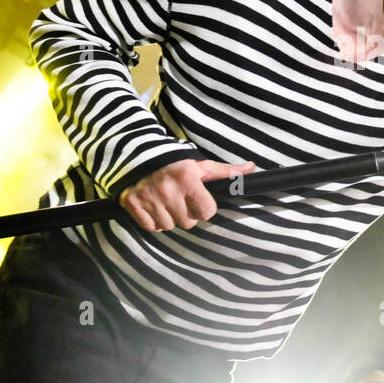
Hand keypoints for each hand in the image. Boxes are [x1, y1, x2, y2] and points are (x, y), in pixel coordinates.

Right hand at [118, 158, 255, 232]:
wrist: (138, 155)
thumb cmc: (176, 164)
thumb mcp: (201, 166)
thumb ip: (225, 171)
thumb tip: (251, 167)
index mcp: (187, 178)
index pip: (207, 212)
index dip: (205, 209)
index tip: (198, 200)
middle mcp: (168, 190)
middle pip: (188, 223)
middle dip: (186, 214)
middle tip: (180, 201)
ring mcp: (149, 198)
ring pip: (169, 227)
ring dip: (169, 219)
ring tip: (167, 203)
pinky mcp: (132, 203)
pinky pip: (150, 227)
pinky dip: (153, 222)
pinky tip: (154, 208)